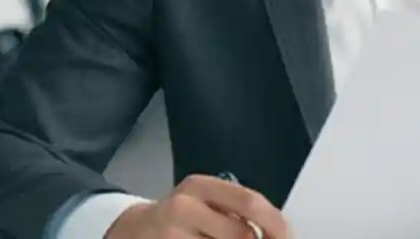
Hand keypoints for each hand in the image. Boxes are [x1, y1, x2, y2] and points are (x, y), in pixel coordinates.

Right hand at [106, 174, 289, 238]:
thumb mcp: (204, 200)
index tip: (286, 235)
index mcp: (198, 186)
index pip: (248, 202)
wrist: (133, 230)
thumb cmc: (179, 216)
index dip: (274, 223)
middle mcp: (182, 208)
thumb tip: (276, 230)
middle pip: (240, 234)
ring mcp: (171, 236)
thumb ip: (236, 209)